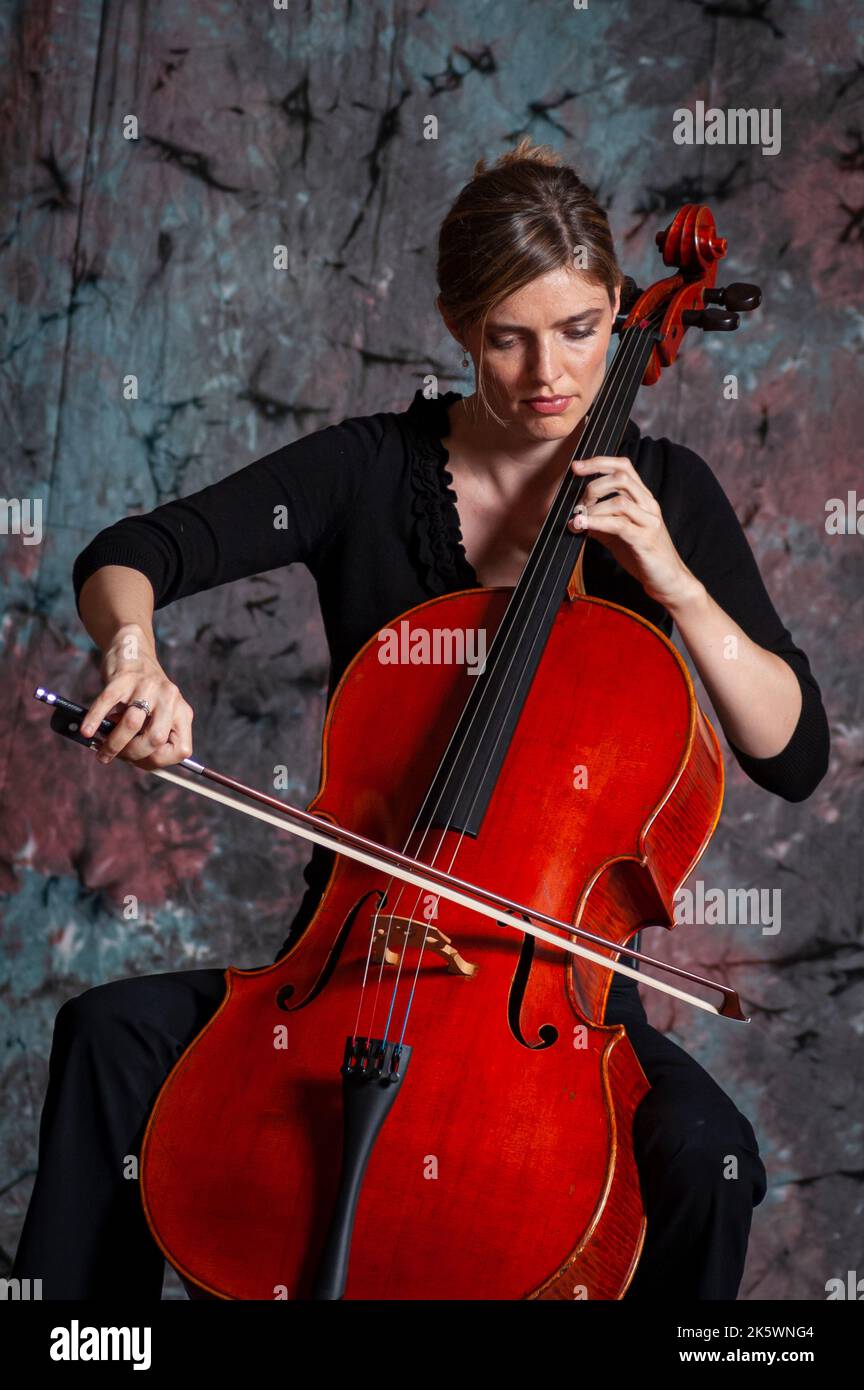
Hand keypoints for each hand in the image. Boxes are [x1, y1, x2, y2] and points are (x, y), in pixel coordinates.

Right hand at [80, 625, 193, 771]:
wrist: (133, 652)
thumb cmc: (142, 694)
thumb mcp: (159, 715)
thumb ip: (151, 739)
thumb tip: (132, 762)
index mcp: (182, 712)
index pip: (181, 749)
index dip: (159, 761)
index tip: (141, 762)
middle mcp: (170, 698)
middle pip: (155, 739)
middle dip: (133, 754)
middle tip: (117, 756)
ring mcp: (148, 686)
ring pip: (132, 724)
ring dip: (113, 744)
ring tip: (101, 750)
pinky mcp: (124, 678)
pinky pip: (107, 703)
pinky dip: (95, 720)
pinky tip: (87, 732)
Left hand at [568, 455, 700, 608]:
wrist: (668, 580)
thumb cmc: (643, 555)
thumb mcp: (617, 535)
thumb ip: (599, 522)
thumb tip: (576, 517)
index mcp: (643, 498)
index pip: (624, 467)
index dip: (599, 462)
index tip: (577, 467)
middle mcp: (648, 505)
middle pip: (621, 477)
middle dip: (593, 485)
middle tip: (578, 504)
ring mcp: (649, 521)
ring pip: (619, 501)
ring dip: (593, 508)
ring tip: (579, 520)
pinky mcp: (645, 540)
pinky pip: (618, 525)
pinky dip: (596, 523)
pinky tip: (582, 526)